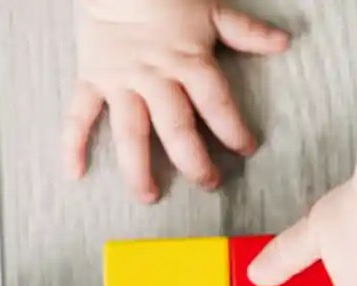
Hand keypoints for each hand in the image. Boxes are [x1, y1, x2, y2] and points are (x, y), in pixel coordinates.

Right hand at [66, 0, 288, 201]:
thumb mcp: (212, 10)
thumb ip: (246, 32)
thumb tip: (283, 42)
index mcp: (188, 62)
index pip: (216, 103)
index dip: (233, 129)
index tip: (246, 149)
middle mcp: (154, 77)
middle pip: (176, 127)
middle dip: (193, 160)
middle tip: (208, 184)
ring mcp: (120, 82)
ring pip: (129, 132)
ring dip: (138, 167)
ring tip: (149, 196)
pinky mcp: (91, 79)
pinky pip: (79, 115)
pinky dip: (72, 143)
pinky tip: (75, 173)